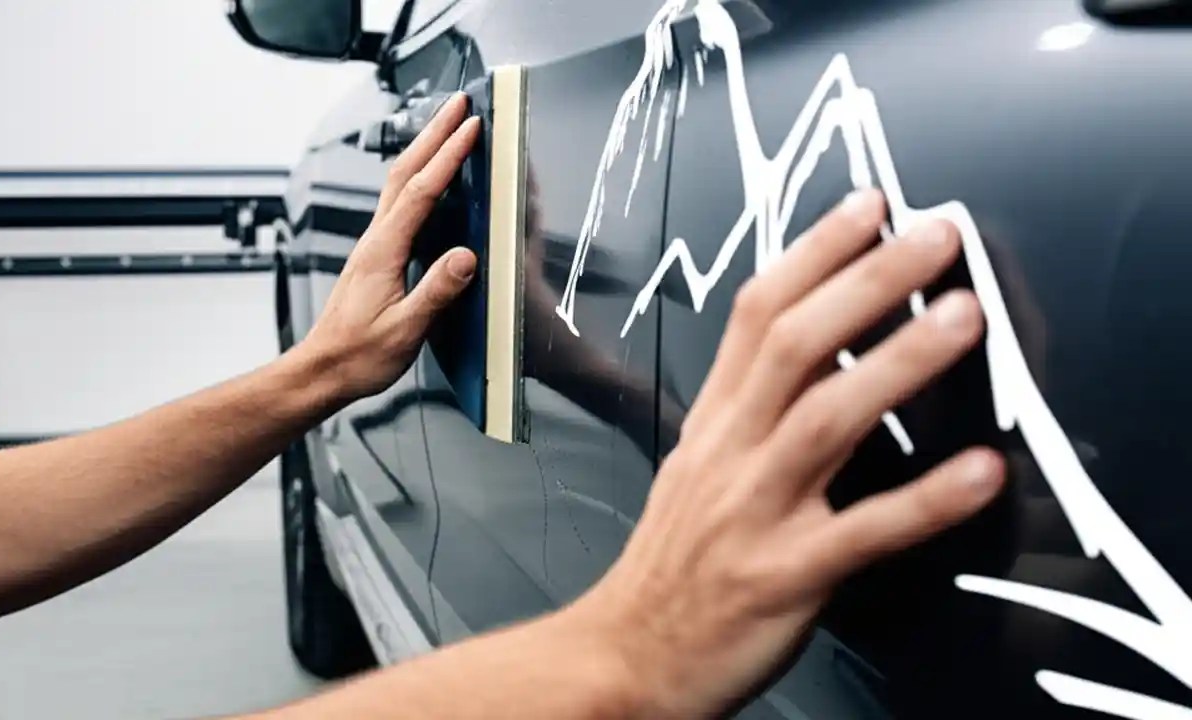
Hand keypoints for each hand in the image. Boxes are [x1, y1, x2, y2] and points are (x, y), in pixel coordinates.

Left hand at [296, 94, 479, 402]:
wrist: (323, 370)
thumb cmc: (359, 355)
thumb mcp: (405, 330)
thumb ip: (437, 291)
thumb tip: (466, 256)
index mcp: (384, 252)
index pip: (420, 191)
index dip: (448, 156)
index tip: (471, 128)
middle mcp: (376, 240)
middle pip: (405, 171)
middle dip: (435, 132)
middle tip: (460, 103)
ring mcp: (374, 245)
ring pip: (398, 181)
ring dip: (425, 148)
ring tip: (448, 125)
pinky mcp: (376, 254)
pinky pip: (399, 202)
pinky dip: (419, 176)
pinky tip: (430, 177)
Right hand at [564, 190, 1006, 717]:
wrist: (626, 654)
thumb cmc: (671, 563)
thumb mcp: (696, 468)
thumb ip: (749, 411)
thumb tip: (822, 355)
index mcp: (713, 424)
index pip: (753, 316)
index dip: (813, 253)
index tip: (867, 207)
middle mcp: (730, 454)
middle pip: (793, 346)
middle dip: (865, 281)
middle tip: (932, 235)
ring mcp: (755, 513)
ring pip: (825, 420)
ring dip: (898, 364)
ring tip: (962, 318)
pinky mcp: (785, 576)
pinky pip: (862, 531)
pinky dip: (924, 498)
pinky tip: (979, 470)